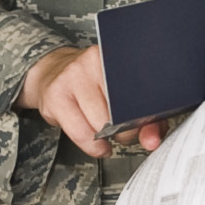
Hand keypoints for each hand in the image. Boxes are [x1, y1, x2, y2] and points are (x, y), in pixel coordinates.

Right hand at [20, 45, 162, 157]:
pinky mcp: (56, 95)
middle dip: (124, 132)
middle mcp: (93, 62)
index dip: (143, 118)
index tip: (141, 128)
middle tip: (121, 131)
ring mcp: (72, 77)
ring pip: (98, 124)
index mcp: (117, 58)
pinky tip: (96, 142)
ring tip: (106, 134)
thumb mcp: (124, 96)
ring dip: (105, 139)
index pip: (139, 94)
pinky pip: (79, 132)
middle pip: (119, 111)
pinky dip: (91, 145)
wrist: (52, 72)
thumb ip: (147, 119)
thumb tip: (152, 141)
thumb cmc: (93, 86)